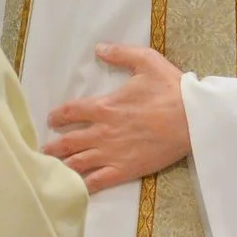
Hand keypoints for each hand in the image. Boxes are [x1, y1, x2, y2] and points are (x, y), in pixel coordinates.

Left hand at [45, 43, 191, 192]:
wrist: (193, 119)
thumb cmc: (170, 89)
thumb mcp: (146, 61)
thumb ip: (120, 54)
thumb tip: (99, 48)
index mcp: (105, 106)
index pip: (71, 112)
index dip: (57, 116)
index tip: (52, 120)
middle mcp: (103, 131)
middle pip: (68, 141)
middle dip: (53, 146)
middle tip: (43, 150)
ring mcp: (112, 153)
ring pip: (78, 163)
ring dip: (62, 165)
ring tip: (52, 168)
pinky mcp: (125, 169)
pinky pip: (98, 181)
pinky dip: (84, 185)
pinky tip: (76, 188)